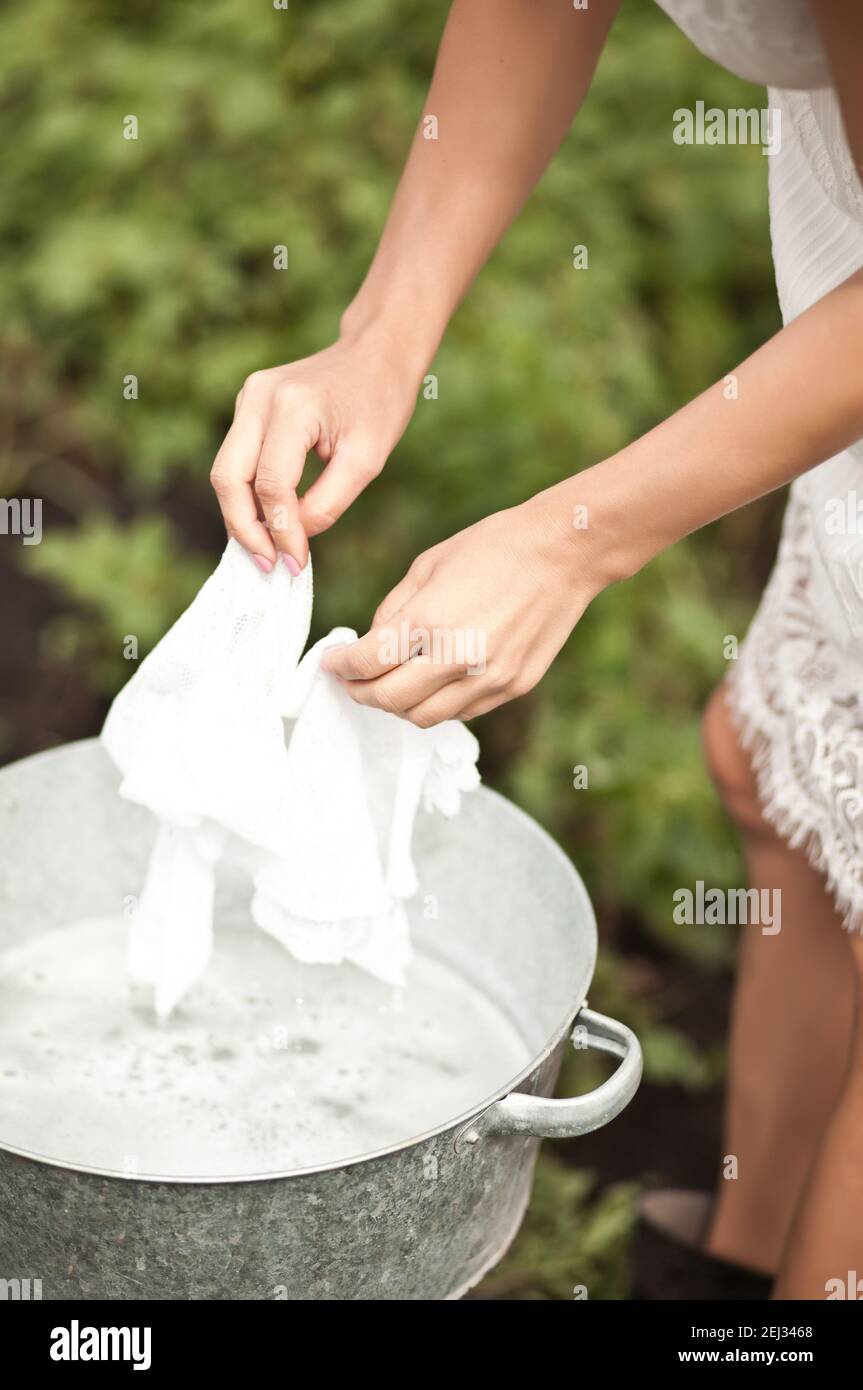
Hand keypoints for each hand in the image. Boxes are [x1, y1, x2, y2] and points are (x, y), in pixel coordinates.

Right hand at [209, 330, 420, 572]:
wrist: (376, 353)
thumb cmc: (380, 402)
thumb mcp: (368, 459)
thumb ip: (329, 502)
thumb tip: (294, 539)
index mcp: (293, 406)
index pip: (272, 483)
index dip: (281, 530)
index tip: (297, 562)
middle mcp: (259, 398)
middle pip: (228, 477)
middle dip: (244, 528)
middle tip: (268, 564)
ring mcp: (247, 398)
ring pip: (225, 471)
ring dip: (241, 515)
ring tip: (267, 551)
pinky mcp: (247, 406)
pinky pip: (236, 459)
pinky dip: (248, 494)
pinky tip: (267, 522)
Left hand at [322, 493, 600, 726]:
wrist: (564, 552)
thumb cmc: (493, 547)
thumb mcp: (428, 565)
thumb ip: (394, 610)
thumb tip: (372, 644)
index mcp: (427, 620)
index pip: (366, 663)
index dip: (340, 666)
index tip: (332, 663)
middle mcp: (455, 657)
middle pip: (388, 699)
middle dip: (361, 693)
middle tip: (352, 682)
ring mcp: (487, 678)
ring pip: (423, 716)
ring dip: (397, 706)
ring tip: (390, 686)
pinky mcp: (512, 687)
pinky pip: (461, 711)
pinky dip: (437, 704)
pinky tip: (431, 683)